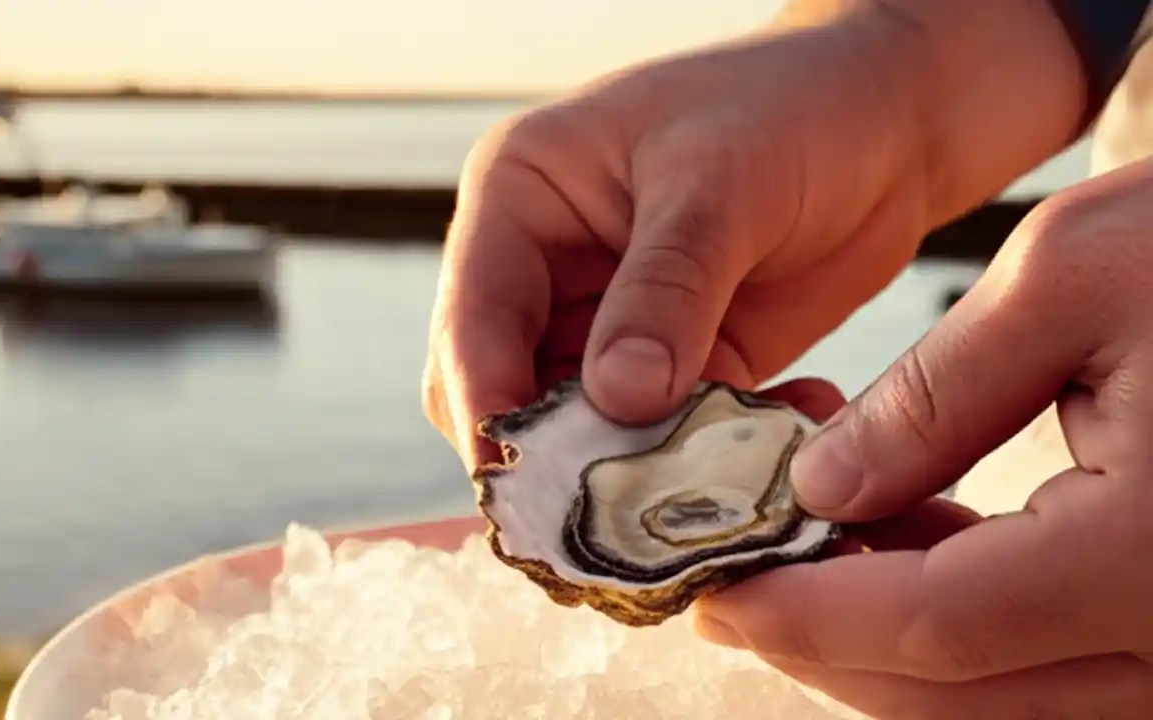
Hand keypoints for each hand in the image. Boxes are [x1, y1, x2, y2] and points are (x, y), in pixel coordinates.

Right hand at [421, 0, 1083, 471]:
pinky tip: (777, 445)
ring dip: (635, 468)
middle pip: (507, 392)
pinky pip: (665, 440)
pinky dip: (706, 461)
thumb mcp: (722, 183)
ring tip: (708, 482)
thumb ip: (667, 290)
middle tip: (609, 510)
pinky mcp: (679, 369)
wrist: (888, 120)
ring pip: (583, 432)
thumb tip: (619, 399)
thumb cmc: (791, 106)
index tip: (525, 477)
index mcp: (522, 201)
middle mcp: (548, 271)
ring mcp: (610, 327)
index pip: (473, 318)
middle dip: (550, 455)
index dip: (487, 402)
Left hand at [694, 158, 1152, 718]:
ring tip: (802, 553)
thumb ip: (932, 400)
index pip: (929, 629)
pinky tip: (897, 546)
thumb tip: (820, 490)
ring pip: (998, 693)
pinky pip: (1052, 661)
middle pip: (953, 692)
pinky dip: (958, 623)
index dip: (801, 617)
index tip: (712, 592)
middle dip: (823, 643)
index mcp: (1152, 557)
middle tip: (734, 585)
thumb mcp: (1070, 278)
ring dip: (882, 639)